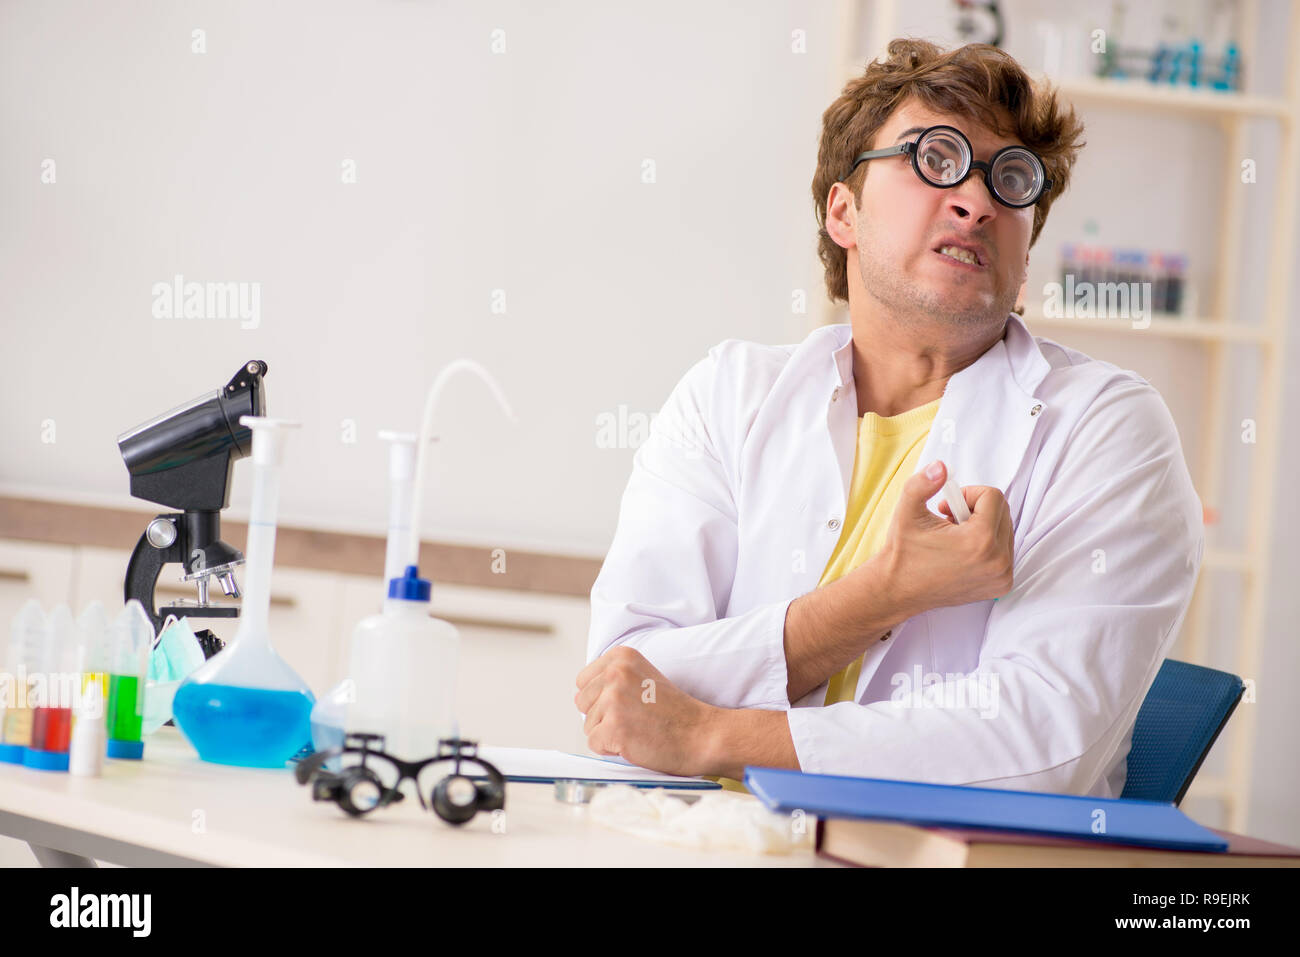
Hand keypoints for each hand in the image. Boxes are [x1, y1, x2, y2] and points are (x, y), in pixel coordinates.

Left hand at [574, 646, 717, 776]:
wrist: (702, 734)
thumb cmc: (675, 712)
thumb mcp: (643, 677)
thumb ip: (613, 679)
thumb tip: (581, 697)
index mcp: (621, 656)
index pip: (584, 681)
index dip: (602, 699)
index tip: (629, 703)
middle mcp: (615, 672)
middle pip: (582, 703)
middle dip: (602, 717)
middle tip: (635, 719)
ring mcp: (614, 699)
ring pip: (588, 725)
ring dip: (609, 733)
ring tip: (639, 729)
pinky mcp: (614, 726)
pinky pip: (594, 744)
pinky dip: (611, 750)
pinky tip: (636, 742)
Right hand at [871, 459, 1013, 617]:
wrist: (898, 590)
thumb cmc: (903, 552)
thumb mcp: (907, 511)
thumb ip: (923, 483)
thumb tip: (941, 467)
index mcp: (979, 541)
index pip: (993, 496)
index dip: (968, 494)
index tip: (947, 507)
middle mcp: (997, 561)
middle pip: (1003, 511)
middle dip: (976, 508)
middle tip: (949, 520)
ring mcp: (1002, 576)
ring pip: (1005, 529)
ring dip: (983, 525)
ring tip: (955, 536)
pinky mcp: (1002, 585)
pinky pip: (1005, 549)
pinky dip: (988, 543)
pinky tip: (964, 551)